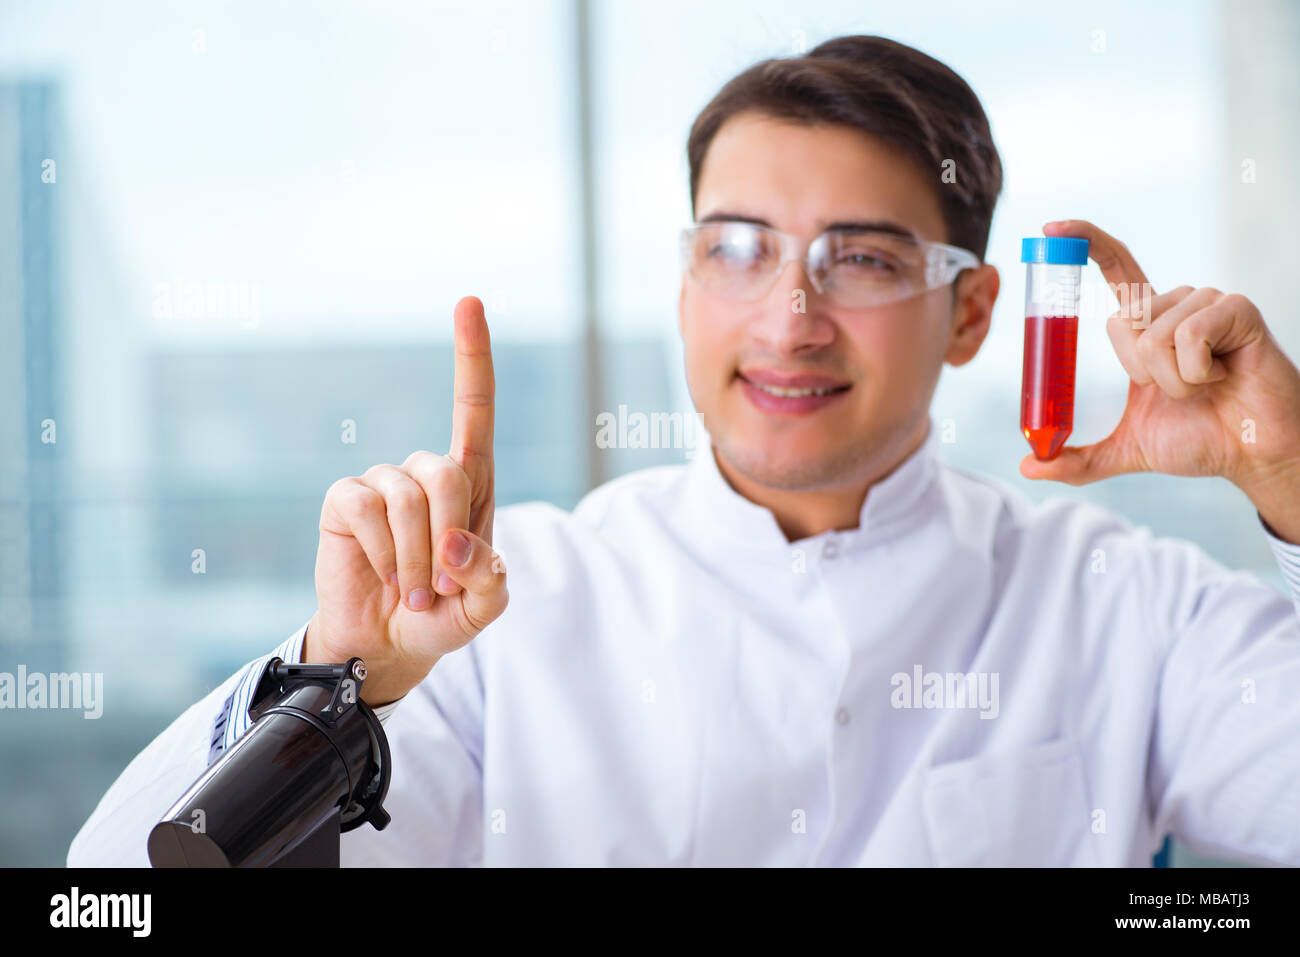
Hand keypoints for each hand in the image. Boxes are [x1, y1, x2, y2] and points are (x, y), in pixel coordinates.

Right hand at [307, 296, 507, 704]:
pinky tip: (384, 577)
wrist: (388, 644)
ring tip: (414, 592)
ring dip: (415, 557)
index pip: (475, 407)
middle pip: (448, 472)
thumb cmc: (443, 615)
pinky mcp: (345, 501)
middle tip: (440, 587)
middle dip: (450, 537)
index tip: (469, 300)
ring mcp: (382, 483)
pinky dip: (384, 553)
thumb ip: (487, 578)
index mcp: (471, 481)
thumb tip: (455, 543)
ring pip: (408, 497)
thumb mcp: (484, 605)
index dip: (471, 355)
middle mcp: (426, 471)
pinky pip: (368, 508)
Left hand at [1019, 220, 1299, 541]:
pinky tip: (1223, 376)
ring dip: (1171, 379)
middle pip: (1122, 321)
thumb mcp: (1127, 449)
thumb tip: (1027, 468)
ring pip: (1153, 335)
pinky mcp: (1236, 309)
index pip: (1115, 267)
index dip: (1085, 242)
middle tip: (1179, 388)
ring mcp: (1207, 302)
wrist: (1251, 454)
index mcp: (1148, 322)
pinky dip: (1196, 371)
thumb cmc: (1200, 439)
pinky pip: (1187, 336)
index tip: (1051, 227)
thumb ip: (1078, 460)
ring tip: (1205, 385)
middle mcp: (1175, 302)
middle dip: (1140, 372)